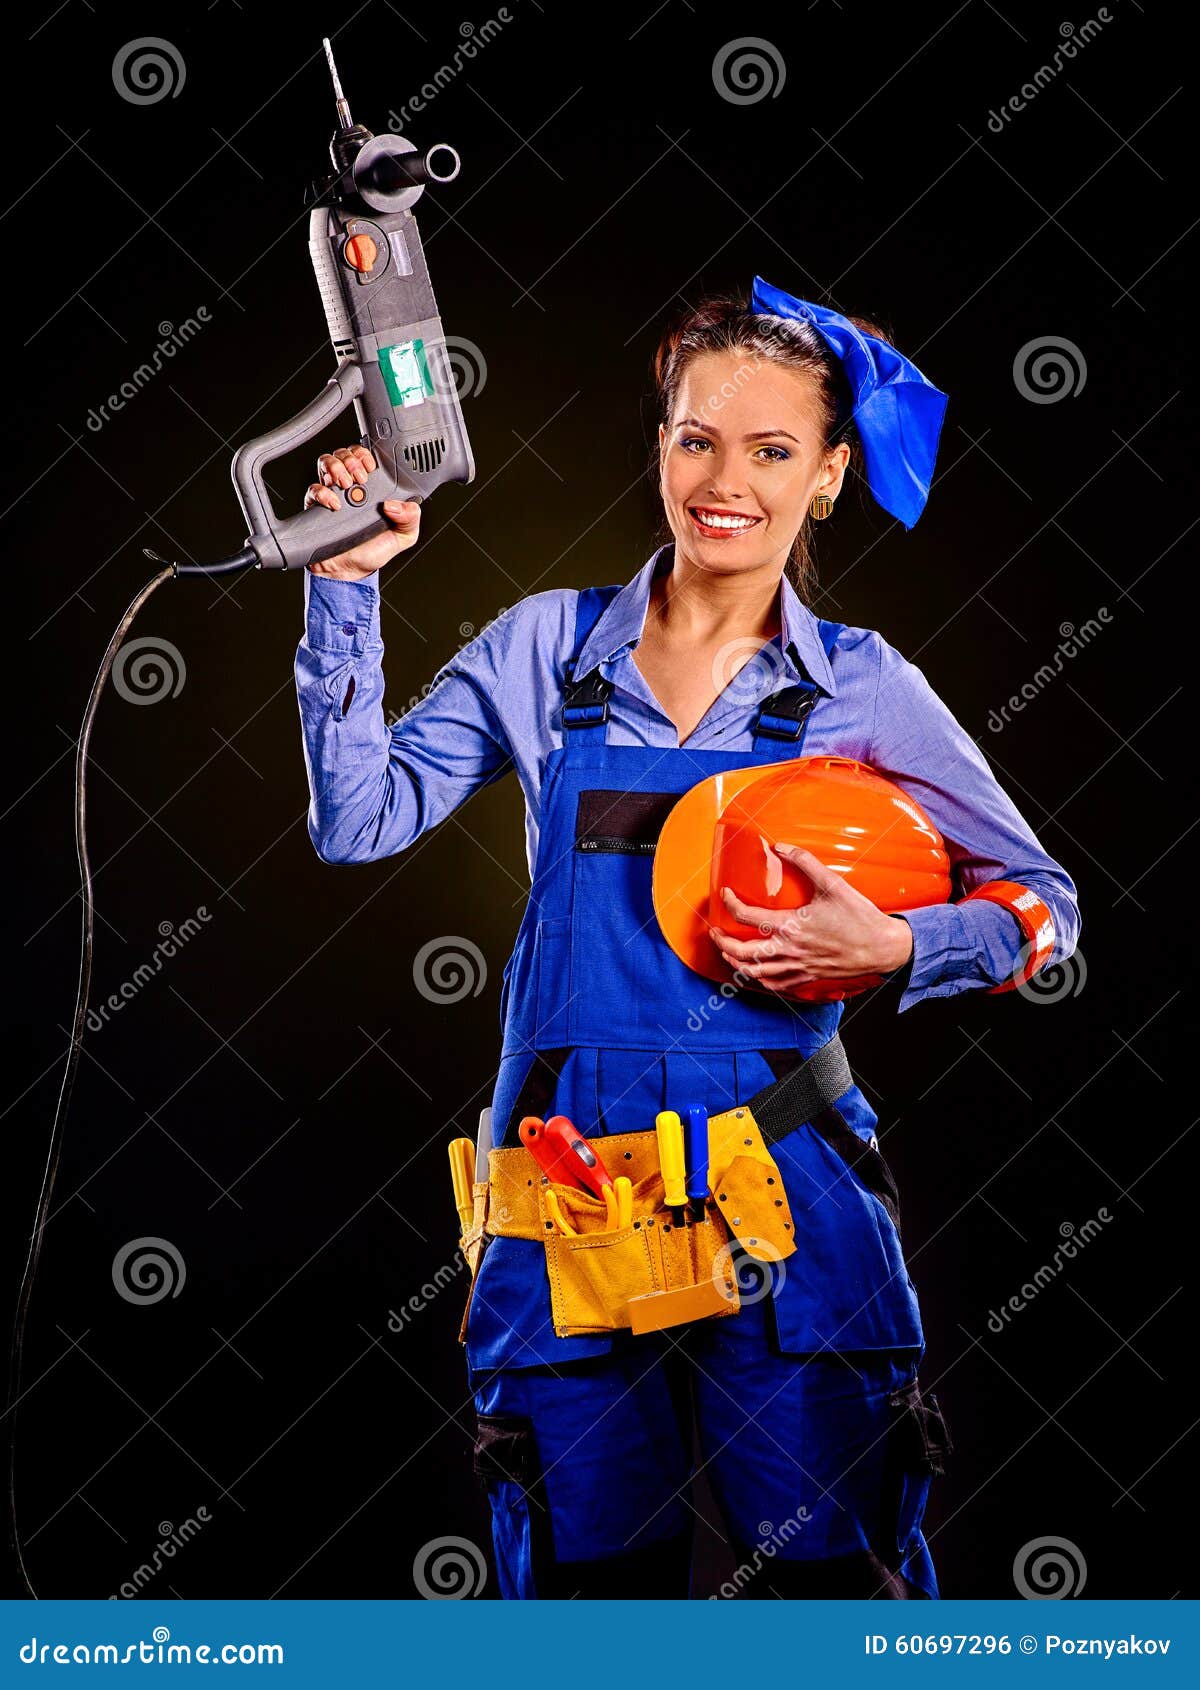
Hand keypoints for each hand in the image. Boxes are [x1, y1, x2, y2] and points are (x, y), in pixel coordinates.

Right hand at [303, 445, 420, 579]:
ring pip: (326, 462)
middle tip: (361, 478)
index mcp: (372, 489)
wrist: (351, 572)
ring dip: (336, 468)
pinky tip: (335, 504)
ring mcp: (332, 494)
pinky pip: (313, 488)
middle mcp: (351, 487)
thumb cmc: (373, 551)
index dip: (366, 454)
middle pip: (343, 454)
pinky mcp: (316, 506)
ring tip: (347, 486)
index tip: (372, 467)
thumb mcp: (403, 536)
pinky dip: (323, 492)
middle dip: (351, 459)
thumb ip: (410, 518)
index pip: (365, 457)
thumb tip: (396, 504)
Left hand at [708, 843, 913, 992]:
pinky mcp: (807, 978)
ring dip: (736, 963)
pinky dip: (760, 980)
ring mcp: (798, 967)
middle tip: (715, 932)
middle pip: (743, 951)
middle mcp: (790, 949)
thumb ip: (805, 861)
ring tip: (728, 953)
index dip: (730, 904)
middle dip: (723, 942)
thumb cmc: (860, 917)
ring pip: (755, 972)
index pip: (747, 916)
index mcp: (792, 926)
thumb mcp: (832, 884)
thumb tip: (780, 846)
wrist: (883, 948)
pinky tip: (755, 973)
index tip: (725, 895)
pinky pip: (776, 985)